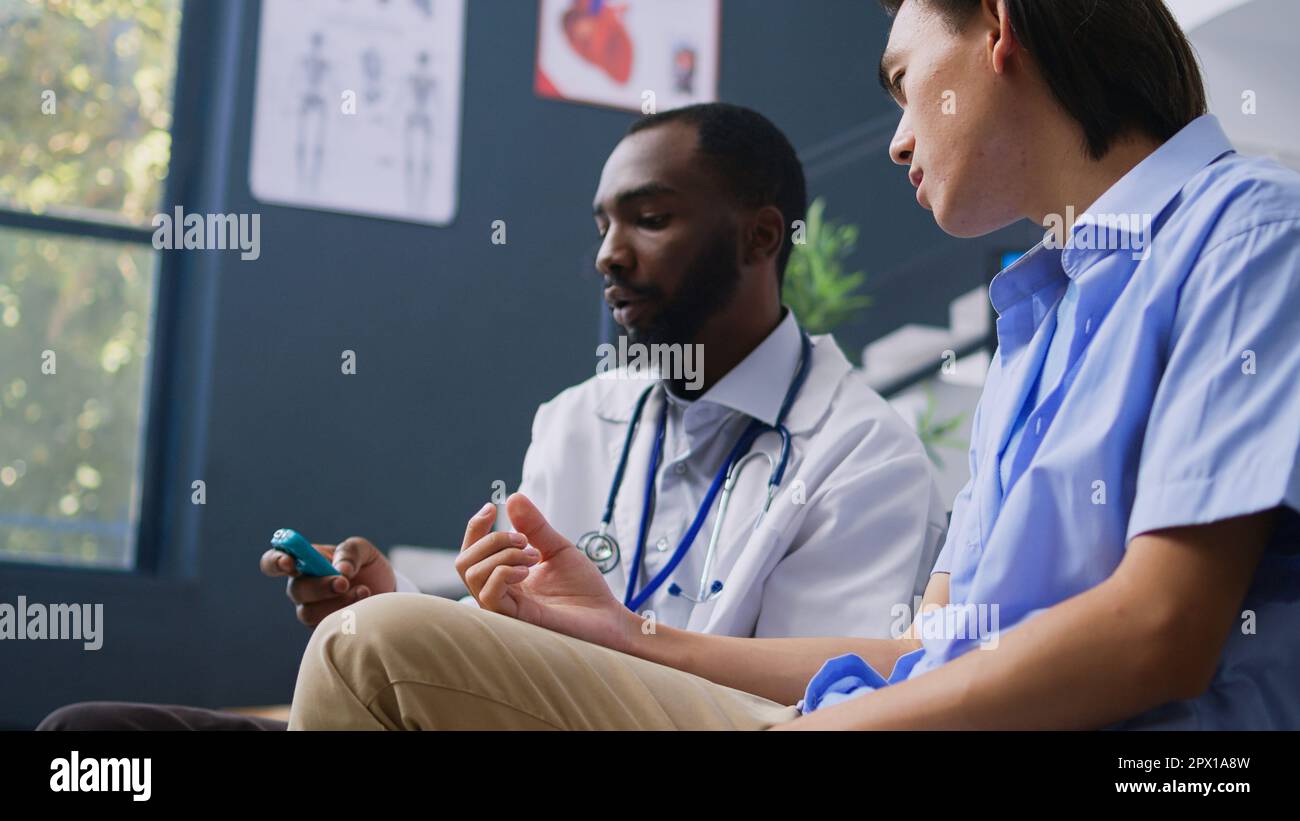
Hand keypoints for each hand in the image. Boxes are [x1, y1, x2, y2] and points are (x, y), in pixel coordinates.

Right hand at [259, 536, 395, 626]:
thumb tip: (339, 569)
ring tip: (363, 591)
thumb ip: (350, 552)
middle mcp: (302, 586)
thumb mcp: (364, 551)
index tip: (290, 564)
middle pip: (295, 590)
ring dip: (337, 603)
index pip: (273, 561)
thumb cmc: (368, 568)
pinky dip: (347, 616)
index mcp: (304, 561)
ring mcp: (311, 610)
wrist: (387, 594)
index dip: (275, 562)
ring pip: (309, 613)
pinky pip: (326, 628)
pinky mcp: (323, 630)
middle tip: (343, 583)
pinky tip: (364, 605)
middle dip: (319, 586)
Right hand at [456, 493, 638, 651]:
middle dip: (491, 539)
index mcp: (505, 577)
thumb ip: (535, 526)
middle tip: (525, 539)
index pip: (472, 552)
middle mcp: (500, 593)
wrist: (608, 616)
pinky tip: (528, 570)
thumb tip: (512, 498)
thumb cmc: (584, 589)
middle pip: (465, 563)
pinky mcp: (516, 621)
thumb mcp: (558, 548)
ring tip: (533, 556)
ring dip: (502, 554)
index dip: (475, 527)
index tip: (492, 507)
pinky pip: (489, 596)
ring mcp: (505, 609)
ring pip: (473, 575)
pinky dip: (504, 573)